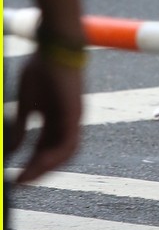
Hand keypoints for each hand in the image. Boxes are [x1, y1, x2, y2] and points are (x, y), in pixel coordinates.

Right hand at [7, 52, 83, 183]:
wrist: (56, 45)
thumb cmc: (41, 67)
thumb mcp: (26, 103)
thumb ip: (21, 126)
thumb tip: (10, 152)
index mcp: (55, 117)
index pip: (45, 148)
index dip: (31, 164)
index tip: (16, 178)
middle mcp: (67, 120)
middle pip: (56, 154)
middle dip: (38, 170)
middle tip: (19, 184)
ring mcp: (74, 117)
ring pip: (65, 153)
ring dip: (47, 168)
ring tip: (27, 178)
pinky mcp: (77, 113)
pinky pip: (69, 142)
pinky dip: (55, 157)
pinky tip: (38, 164)